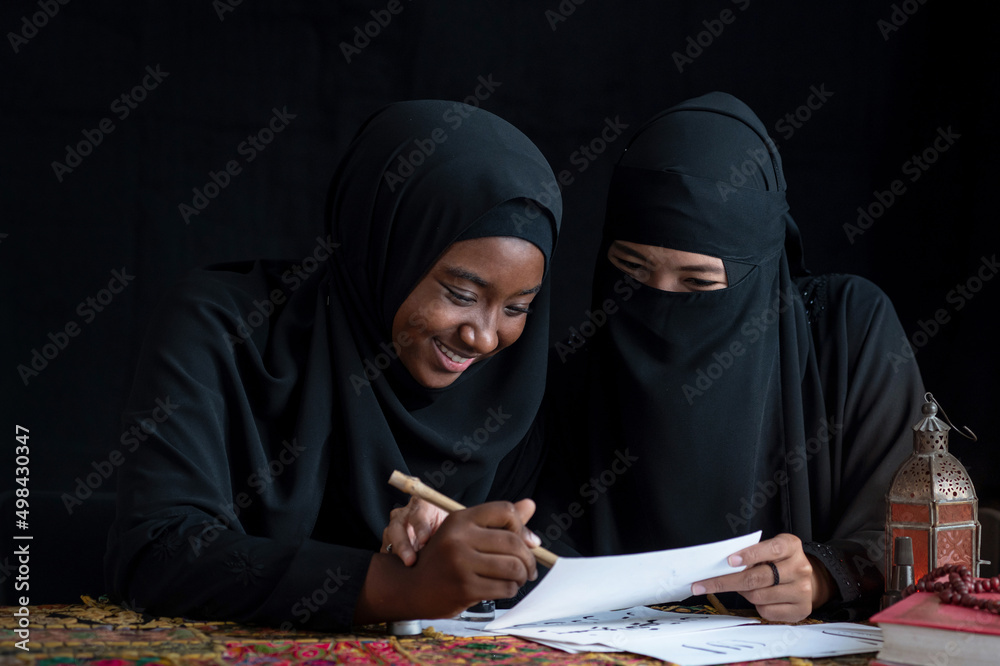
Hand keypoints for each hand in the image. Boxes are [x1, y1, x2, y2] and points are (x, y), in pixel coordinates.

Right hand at [356, 500, 540, 622]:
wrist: (412, 586)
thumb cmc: (443, 559)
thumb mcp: (465, 532)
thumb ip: (498, 520)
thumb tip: (530, 505)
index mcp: (460, 518)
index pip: (505, 511)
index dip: (522, 527)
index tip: (527, 541)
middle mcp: (459, 537)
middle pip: (513, 542)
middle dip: (528, 558)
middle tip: (529, 568)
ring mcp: (460, 563)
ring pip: (513, 567)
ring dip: (522, 575)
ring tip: (519, 578)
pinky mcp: (464, 587)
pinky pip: (504, 587)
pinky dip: (511, 589)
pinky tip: (505, 588)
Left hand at [690, 533, 832, 621]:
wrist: (807, 579)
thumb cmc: (778, 561)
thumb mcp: (769, 549)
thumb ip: (751, 554)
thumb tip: (722, 566)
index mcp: (791, 546)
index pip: (770, 549)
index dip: (748, 555)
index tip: (729, 561)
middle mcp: (800, 567)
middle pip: (757, 577)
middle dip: (726, 581)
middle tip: (704, 584)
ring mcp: (802, 590)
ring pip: (759, 595)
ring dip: (743, 593)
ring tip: (740, 587)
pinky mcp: (801, 609)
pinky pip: (767, 611)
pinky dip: (757, 606)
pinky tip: (759, 598)